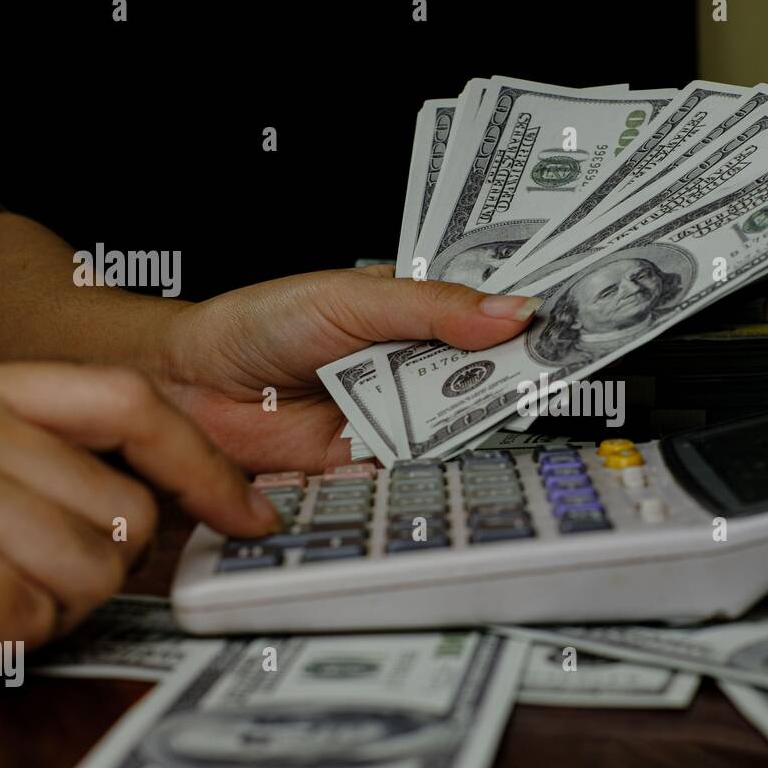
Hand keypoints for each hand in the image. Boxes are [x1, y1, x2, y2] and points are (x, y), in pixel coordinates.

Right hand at [0, 355, 278, 647]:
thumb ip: (15, 444)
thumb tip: (125, 500)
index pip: (129, 407)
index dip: (205, 467)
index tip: (252, 514)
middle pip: (131, 511)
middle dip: (113, 563)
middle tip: (44, 576)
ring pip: (94, 571)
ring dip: (56, 606)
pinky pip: (27, 616)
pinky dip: (4, 636)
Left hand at [152, 266, 538, 471]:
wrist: (191, 389)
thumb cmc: (257, 324)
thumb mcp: (353, 299)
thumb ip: (433, 307)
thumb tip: (513, 310)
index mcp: (413, 314)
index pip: (485, 317)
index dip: (528, 323)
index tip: (575, 323)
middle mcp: (411, 366)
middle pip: (485, 375)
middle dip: (518, 375)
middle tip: (559, 371)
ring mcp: (397, 416)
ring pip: (461, 424)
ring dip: (484, 421)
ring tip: (517, 409)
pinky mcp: (375, 463)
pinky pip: (422, 468)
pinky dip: (441, 466)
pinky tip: (464, 455)